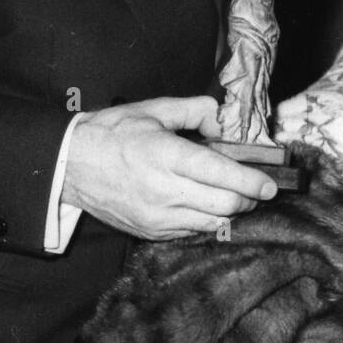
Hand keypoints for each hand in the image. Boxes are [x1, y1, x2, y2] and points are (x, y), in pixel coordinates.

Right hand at [63, 96, 276, 239]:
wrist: (70, 166)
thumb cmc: (113, 133)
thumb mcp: (155, 110)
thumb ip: (196, 110)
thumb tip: (225, 121)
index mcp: (167, 155)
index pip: (222, 174)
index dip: (253, 182)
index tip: (271, 185)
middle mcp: (164, 190)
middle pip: (226, 204)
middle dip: (249, 199)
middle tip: (257, 189)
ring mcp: (157, 216)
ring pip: (213, 223)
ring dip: (232, 212)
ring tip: (235, 197)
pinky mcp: (151, 232)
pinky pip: (193, 232)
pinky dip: (208, 220)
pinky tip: (207, 205)